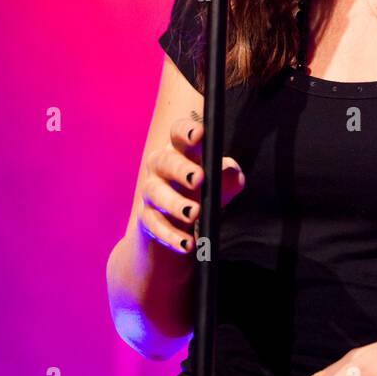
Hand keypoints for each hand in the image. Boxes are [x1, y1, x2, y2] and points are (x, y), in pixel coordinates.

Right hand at [137, 117, 244, 253]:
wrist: (181, 224)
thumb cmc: (207, 189)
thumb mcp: (224, 180)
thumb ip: (229, 172)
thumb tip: (226, 168)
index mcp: (179, 149)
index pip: (178, 132)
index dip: (187, 131)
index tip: (200, 134)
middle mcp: (160, 166)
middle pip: (164, 161)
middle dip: (181, 169)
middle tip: (199, 178)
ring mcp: (150, 192)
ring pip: (156, 194)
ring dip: (175, 204)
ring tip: (194, 213)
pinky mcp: (146, 219)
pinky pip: (155, 227)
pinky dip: (171, 237)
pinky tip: (188, 244)